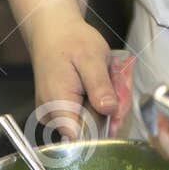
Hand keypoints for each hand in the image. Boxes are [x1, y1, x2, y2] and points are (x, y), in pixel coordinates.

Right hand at [23, 10, 117, 139]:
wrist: (54, 32)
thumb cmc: (71, 41)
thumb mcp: (92, 58)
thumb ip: (99, 85)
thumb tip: (108, 110)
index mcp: (58, 103)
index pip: (80, 137)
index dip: (104, 128)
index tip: (117, 109)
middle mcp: (52, 114)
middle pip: (90, 129)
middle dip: (112, 108)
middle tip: (115, 80)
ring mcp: (55, 114)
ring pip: (91, 120)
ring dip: (107, 101)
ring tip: (106, 76)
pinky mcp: (61, 110)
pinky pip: (86, 112)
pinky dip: (99, 99)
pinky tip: (99, 81)